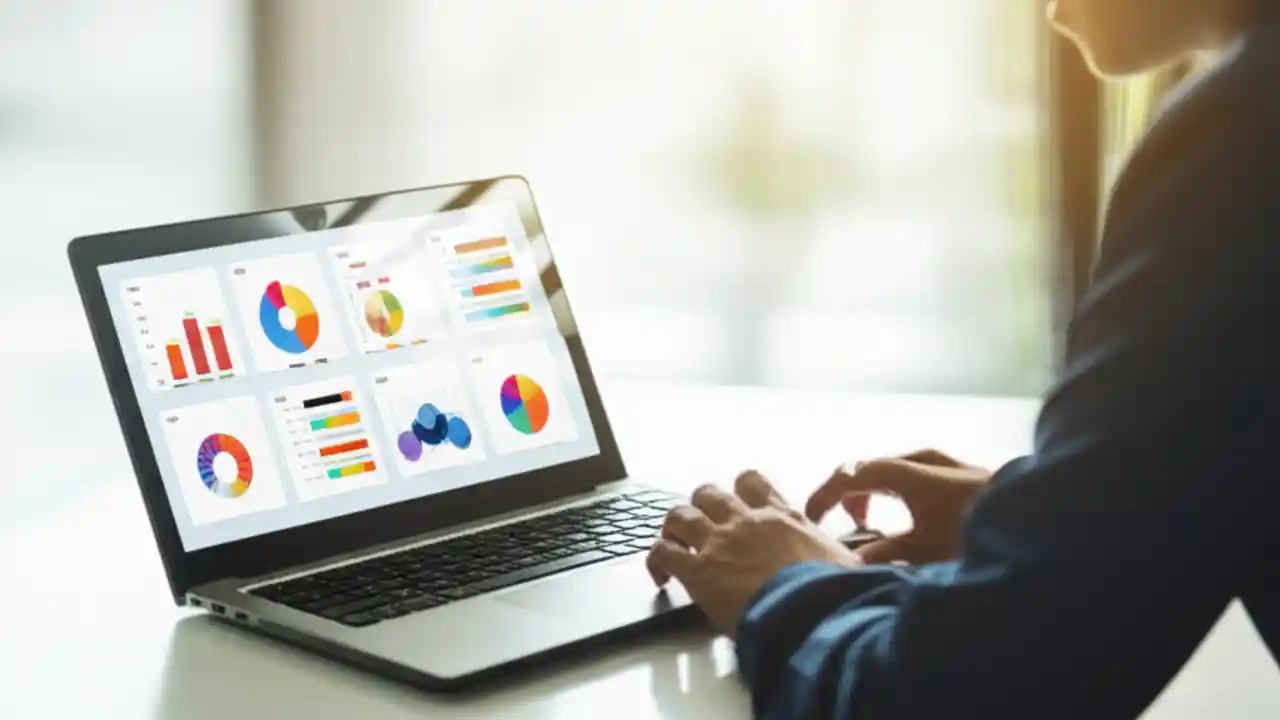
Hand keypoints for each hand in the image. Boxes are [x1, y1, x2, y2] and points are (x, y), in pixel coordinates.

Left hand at [646, 471, 859, 636]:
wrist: (812, 614)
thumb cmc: (834, 594)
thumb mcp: (848, 565)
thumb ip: (843, 557)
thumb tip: (875, 567)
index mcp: (782, 516)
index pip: (753, 482)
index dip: (739, 489)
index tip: (739, 503)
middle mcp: (746, 521)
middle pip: (709, 492)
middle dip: (701, 506)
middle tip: (702, 526)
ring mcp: (718, 542)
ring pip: (679, 515)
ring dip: (674, 527)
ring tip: (674, 543)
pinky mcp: (698, 570)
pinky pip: (663, 552)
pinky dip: (656, 560)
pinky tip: (660, 576)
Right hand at [805, 448, 990, 564]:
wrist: (1037, 516)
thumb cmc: (977, 529)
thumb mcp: (927, 550)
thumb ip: (885, 553)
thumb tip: (851, 561)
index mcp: (908, 471)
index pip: (851, 474)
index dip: (826, 494)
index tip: (809, 517)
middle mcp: (921, 459)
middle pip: (867, 468)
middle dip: (846, 495)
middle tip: (842, 526)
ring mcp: (940, 462)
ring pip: (888, 469)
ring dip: (870, 493)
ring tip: (869, 523)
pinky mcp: (955, 470)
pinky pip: (907, 472)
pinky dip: (892, 490)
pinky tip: (901, 515)